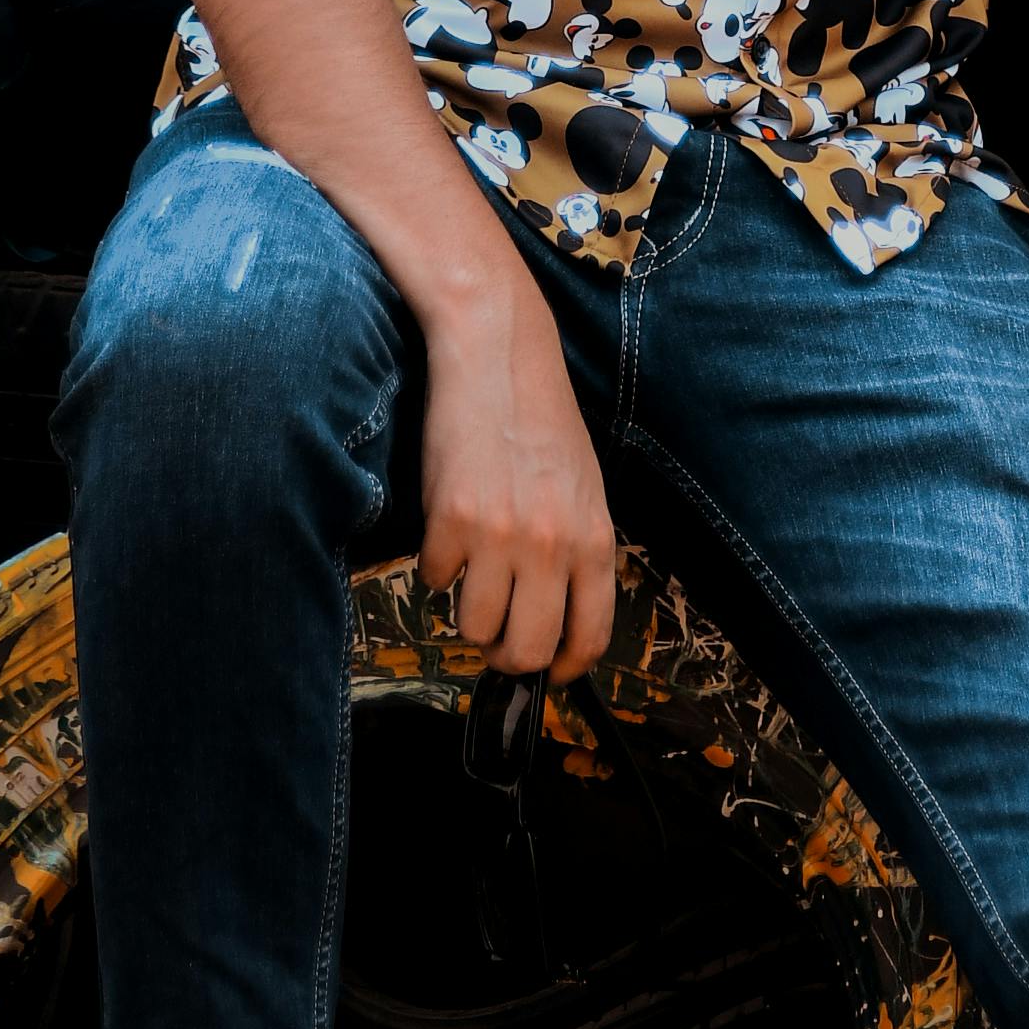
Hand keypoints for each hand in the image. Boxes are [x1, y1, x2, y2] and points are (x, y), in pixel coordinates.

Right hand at [409, 242, 620, 680]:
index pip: (589, 636)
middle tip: (496, 637)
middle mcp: (551, 545)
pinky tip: (448, 530)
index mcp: (594, 540)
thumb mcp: (584, 489)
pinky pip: (435, 580)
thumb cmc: (542, 423)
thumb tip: (558, 620)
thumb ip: (577, 553)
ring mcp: (500, 534)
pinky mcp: (450, 518)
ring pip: (474, 628)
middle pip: (526, 651)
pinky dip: (437, 566)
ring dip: (467, 612)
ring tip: (472, 574)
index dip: (564, 668)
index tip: (547, 671)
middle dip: (506, 657)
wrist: (498, 356)